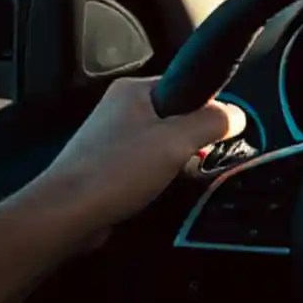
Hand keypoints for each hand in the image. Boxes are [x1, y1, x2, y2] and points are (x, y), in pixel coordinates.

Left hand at [0, 77, 245, 302]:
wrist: (65, 215)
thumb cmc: (116, 171)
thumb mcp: (176, 141)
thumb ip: (212, 122)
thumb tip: (236, 114)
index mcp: (133, 89)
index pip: (187, 87)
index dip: (207, 110)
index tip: (218, 135)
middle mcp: (120, 108)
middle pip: (176, 117)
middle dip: (191, 142)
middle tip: (195, 161)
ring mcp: (111, 138)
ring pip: (162, 144)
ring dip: (175, 163)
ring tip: (173, 180)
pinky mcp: (107, 166)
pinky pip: (146, 165)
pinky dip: (157, 177)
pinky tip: (156, 191)